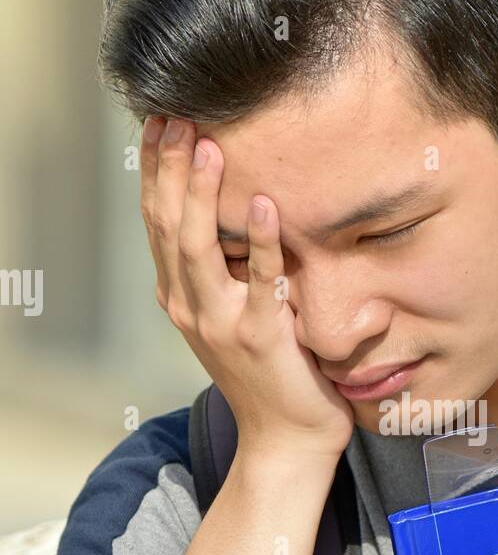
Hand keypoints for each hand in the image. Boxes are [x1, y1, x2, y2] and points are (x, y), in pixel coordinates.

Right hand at [139, 116, 354, 458]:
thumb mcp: (229, 315)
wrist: (286, 438)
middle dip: (169, 168)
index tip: (160, 123)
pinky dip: (262, 243)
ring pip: (199, 248)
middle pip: (168, 224)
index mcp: (179, 295)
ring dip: (203, 194)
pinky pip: (261, 282)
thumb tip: (226, 214)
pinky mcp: (262, 338)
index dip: (155, 171)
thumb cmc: (267, 372)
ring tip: (209, 146)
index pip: (157, 221)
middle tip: (178, 116)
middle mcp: (189, 305)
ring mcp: (221, 323)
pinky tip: (267, 205)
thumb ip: (221, 272)